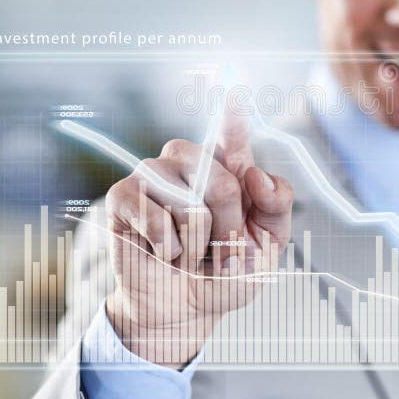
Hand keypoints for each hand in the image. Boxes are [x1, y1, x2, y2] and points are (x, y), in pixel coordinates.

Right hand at [103, 112, 292, 366]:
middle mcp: (191, 161)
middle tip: (221, 248)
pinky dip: (167, 247)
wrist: (185, 311)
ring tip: (191, 253)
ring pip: (189, 203)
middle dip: (228, 228)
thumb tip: (257, 172)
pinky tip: (164, 253)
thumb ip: (275, 206)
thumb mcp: (268, 245)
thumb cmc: (226, 272)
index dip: (234, 110)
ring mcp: (154, 173)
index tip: (234, 87)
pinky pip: (154, 216)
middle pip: (222, 180)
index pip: (233, 129)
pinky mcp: (123, 196)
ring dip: (197, 243)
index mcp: (230, 167)